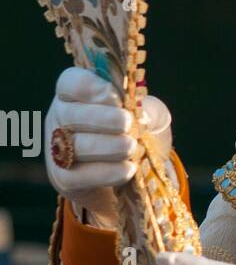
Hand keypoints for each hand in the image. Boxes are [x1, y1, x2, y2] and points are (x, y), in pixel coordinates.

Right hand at [45, 67, 172, 224]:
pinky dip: (107, 172)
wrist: (132, 180)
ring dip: (108, 146)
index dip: (93, 89)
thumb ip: (149, 108)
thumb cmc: (134, 136)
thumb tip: (142, 112)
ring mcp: (57, 149)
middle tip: (128, 124)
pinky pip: (79, 175)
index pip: (71, 83)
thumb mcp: (148, 116)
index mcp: (74, 95)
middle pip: (71, 114)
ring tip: (131, 147)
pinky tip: (128, 170)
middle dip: (103, 119)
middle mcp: (59, 119)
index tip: (118, 98)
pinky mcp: (63, 178)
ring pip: (77, 146)